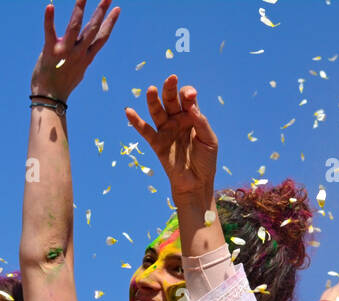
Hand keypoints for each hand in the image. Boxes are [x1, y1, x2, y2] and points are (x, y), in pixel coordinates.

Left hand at [30, 0, 119, 101]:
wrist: (49, 99)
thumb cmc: (61, 86)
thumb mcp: (77, 72)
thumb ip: (82, 59)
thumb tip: (86, 55)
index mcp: (86, 57)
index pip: (102, 37)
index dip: (110, 22)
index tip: (117, 9)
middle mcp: (79, 53)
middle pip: (93, 28)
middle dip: (101, 10)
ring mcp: (66, 51)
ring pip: (76, 26)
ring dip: (80, 8)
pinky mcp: (50, 51)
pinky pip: (50, 32)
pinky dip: (49, 19)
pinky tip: (49, 6)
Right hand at [125, 76, 217, 201]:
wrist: (196, 183)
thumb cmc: (206, 161)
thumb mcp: (209, 140)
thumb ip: (201, 122)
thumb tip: (190, 106)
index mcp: (192, 116)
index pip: (187, 98)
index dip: (187, 94)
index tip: (190, 97)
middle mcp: (178, 120)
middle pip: (171, 100)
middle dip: (170, 89)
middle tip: (170, 79)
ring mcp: (166, 131)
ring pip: (157, 112)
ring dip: (153, 100)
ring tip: (151, 89)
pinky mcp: (157, 143)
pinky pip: (145, 131)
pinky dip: (136, 122)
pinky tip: (128, 111)